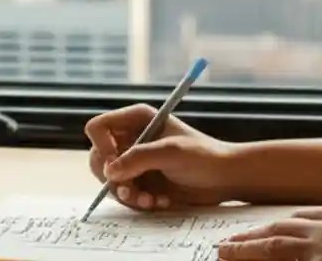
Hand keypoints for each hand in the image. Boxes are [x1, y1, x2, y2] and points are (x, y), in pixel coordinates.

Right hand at [84, 104, 236, 210]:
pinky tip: (160, 202)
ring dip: (128, 195)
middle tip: (131, 191)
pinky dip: (138, 202)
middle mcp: (131, 138)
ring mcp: (135, 162)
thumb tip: (109, 172)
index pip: (98, 128)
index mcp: (136, 119)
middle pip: (98, 158)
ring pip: (109, 181)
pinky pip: (124, 195)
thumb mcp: (172, 152)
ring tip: (151, 200)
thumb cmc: (204, 156)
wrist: (224, 179)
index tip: (115, 166)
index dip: (101, 147)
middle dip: (113, 179)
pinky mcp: (141, 182)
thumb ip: (139, 158)